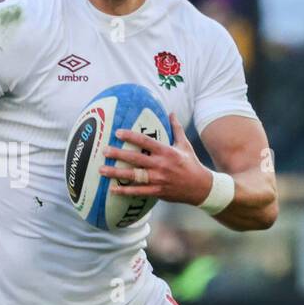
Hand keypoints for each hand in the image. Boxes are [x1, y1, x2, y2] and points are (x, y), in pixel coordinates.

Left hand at [99, 114, 215, 205]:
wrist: (201, 187)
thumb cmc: (191, 164)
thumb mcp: (185, 145)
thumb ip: (176, 128)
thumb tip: (171, 112)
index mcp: (167, 152)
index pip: (146, 141)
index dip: (131, 136)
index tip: (117, 133)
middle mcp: (161, 165)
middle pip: (136, 158)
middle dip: (118, 154)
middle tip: (104, 151)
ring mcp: (159, 179)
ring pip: (134, 176)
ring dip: (116, 173)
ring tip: (102, 170)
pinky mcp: (158, 191)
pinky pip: (139, 192)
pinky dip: (125, 191)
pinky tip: (113, 190)